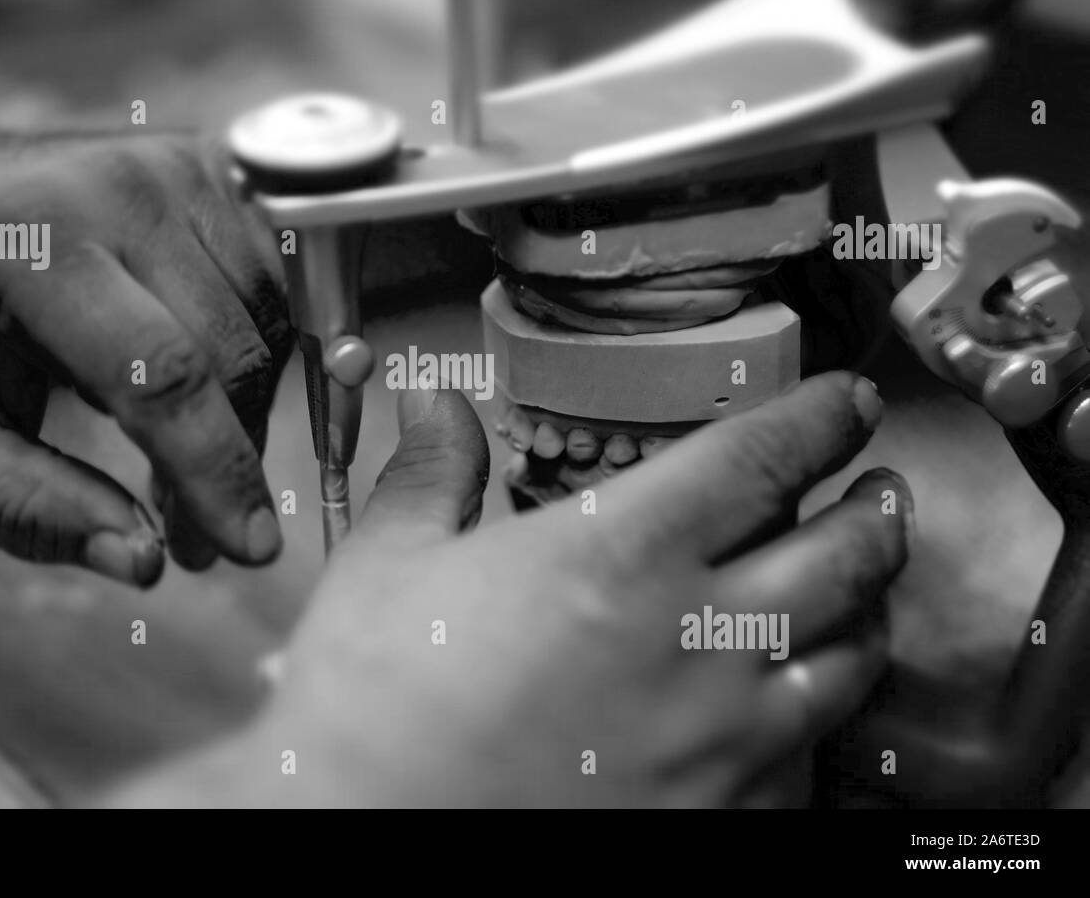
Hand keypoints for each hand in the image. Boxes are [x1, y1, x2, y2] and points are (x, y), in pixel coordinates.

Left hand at [0, 132, 290, 583]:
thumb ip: (27, 506)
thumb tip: (146, 564)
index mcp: (30, 245)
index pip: (162, 371)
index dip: (217, 469)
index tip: (253, 551)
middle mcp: (121, 188)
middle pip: (233, 352)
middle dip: (231, 460)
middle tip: (192, 536)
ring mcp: (176, 167)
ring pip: (268, 321)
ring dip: (247, 412)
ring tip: (181, 464)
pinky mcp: (211, 169)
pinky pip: (273, 286)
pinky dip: (254, 358)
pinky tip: (199, 392)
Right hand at [105, 371, 911, 805]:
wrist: (369, 840)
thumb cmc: (372, 717)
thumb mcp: (385, 569)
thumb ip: (431, 476)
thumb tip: (435, 408)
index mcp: (616, 556)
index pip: (760, 460)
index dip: (820, 418)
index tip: (845, 402)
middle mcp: (693, 640)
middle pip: (842, 554)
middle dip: (874, 508)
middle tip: (874, 487)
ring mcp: (721, 737)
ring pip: (851, 656)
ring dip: (869, 606)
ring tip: (861, 585)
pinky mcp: (722, 813)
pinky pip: (812, 752)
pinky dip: (822, 710)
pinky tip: (799, 701)